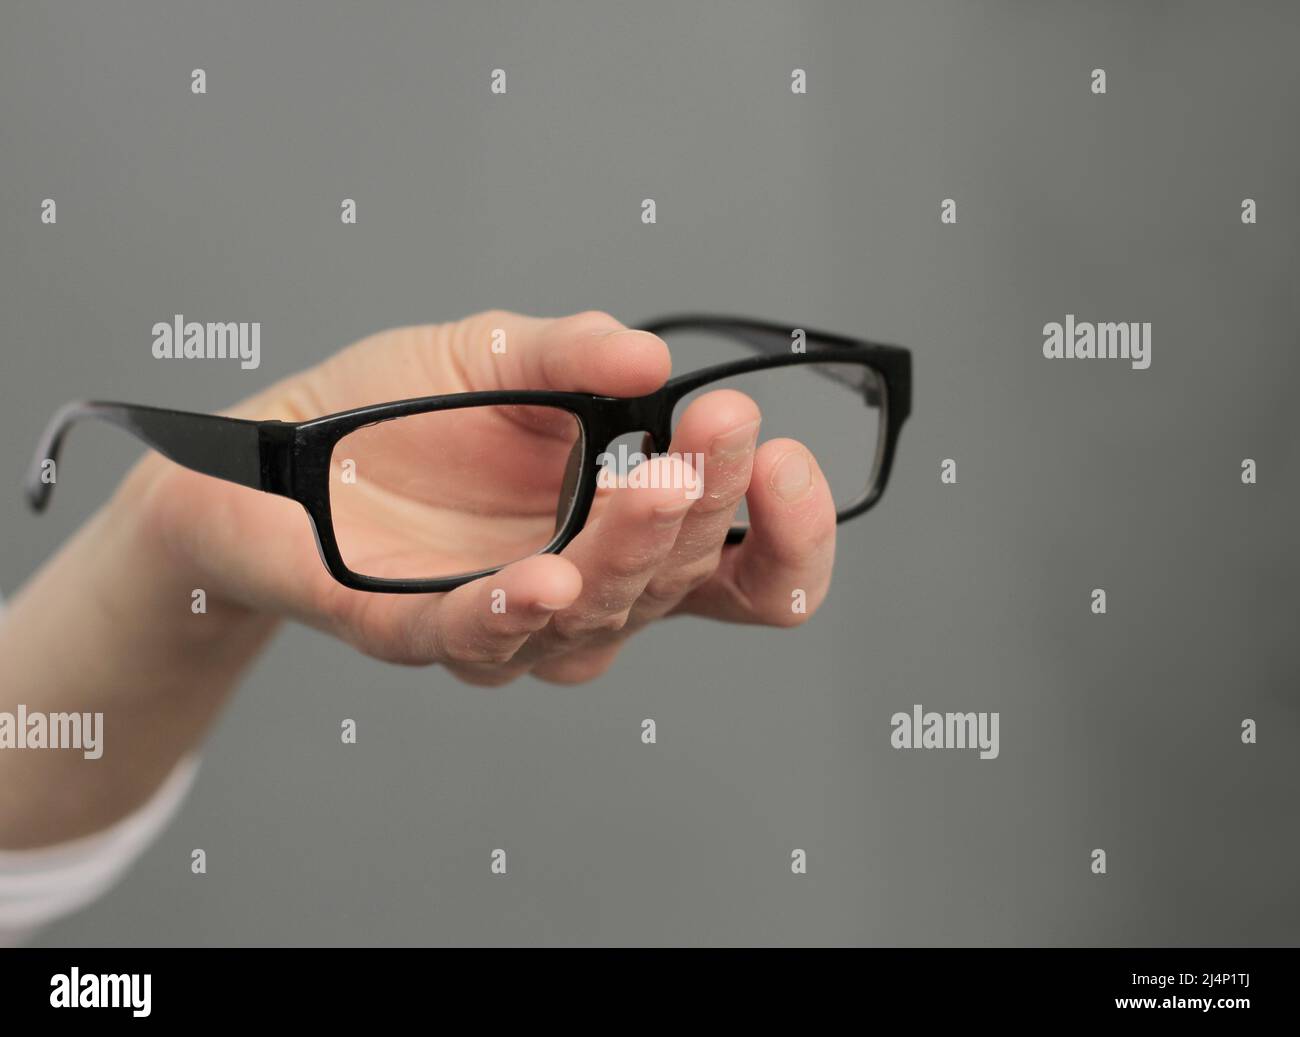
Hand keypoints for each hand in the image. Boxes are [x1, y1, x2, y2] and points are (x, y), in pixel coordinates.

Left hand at [123, 310, 838, 685]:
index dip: (787, 536)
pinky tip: (543, 576)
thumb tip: (652, 357)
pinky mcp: (416, 627)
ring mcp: (505, 615)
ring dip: (630, 552)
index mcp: (621, 528)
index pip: (742, 571)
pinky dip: (513, 610)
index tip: (787, 459)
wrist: (273, 449)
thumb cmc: (393, 412)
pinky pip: (474, 635)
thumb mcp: (496, 354)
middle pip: (677, 582)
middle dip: (708, 504)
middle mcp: (581, 585)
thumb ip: (573, 352)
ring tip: (650, 484)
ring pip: (593, 613)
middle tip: (721, 432)